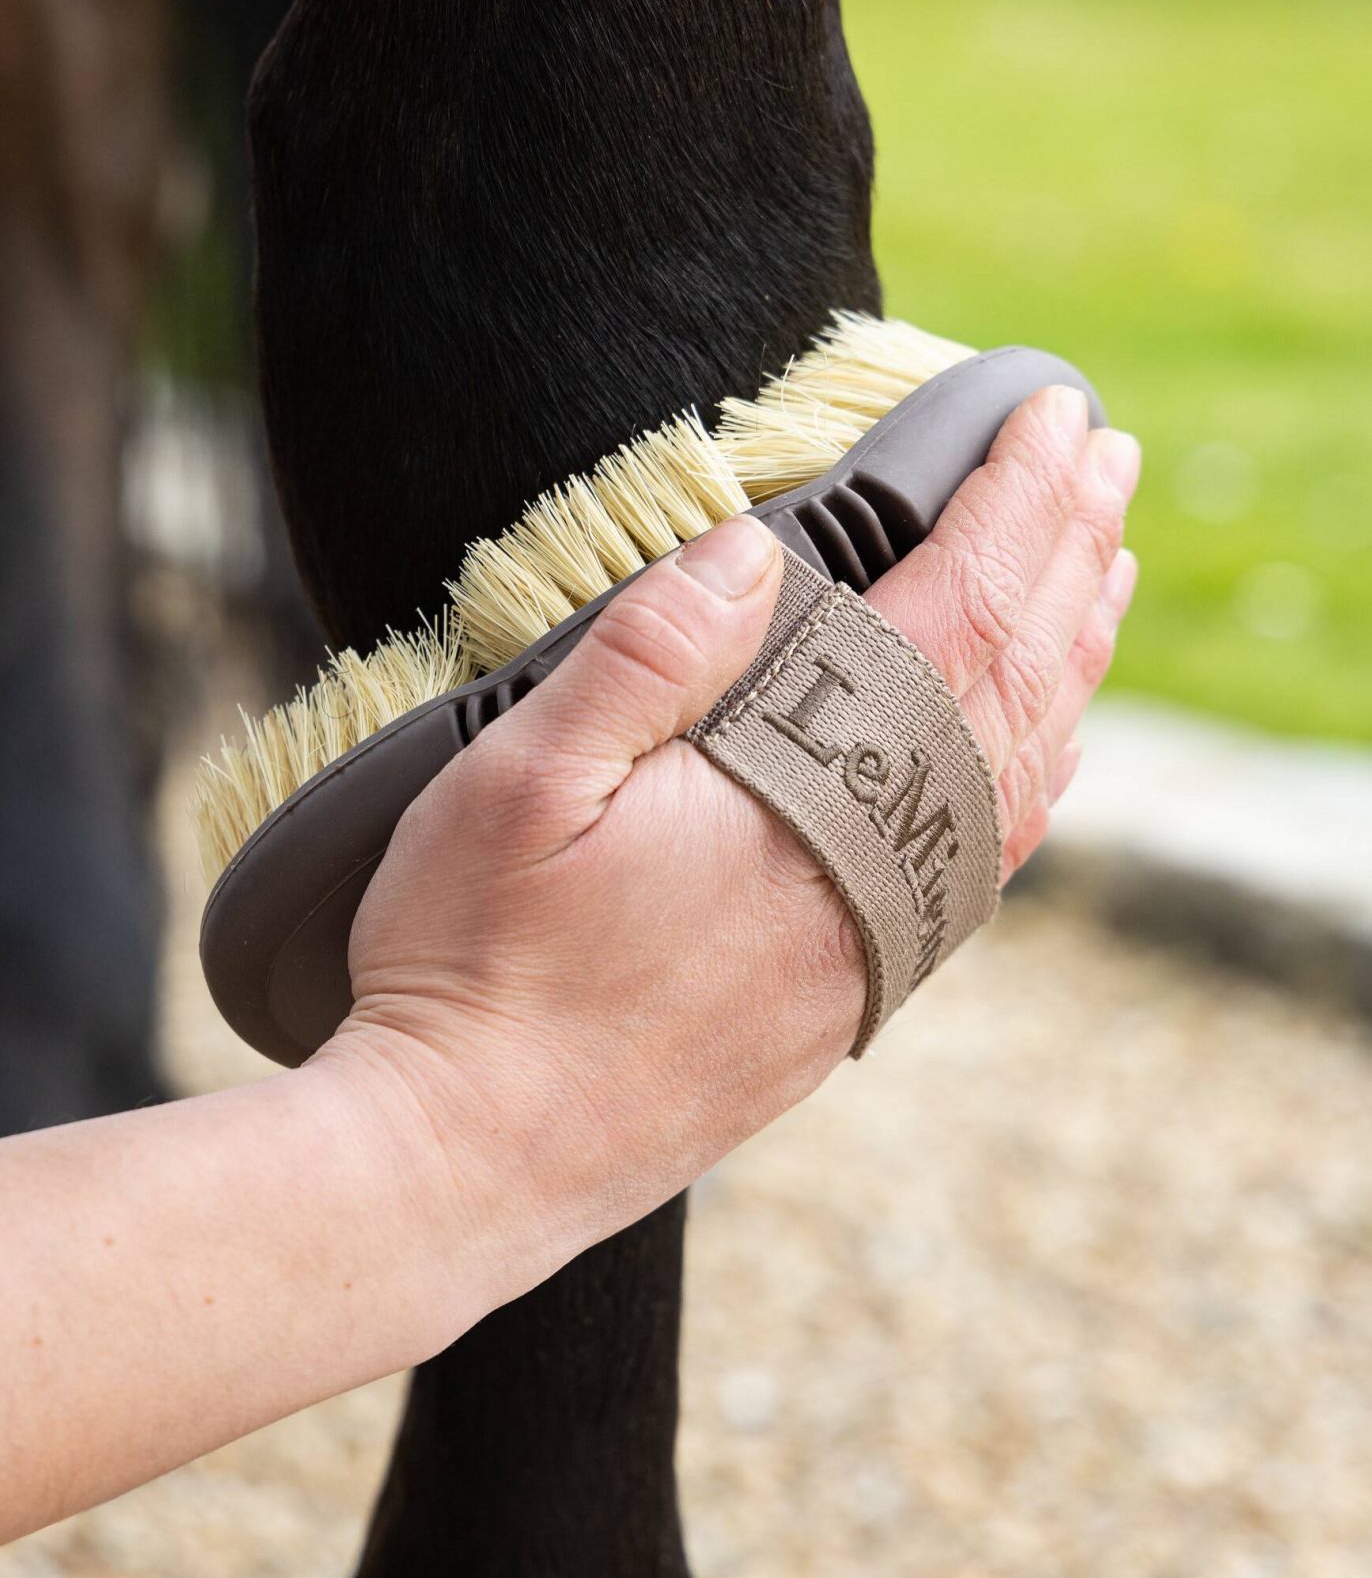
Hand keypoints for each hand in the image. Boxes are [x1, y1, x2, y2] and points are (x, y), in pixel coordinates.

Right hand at [313, 386, 1138, 1308]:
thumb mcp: (521, 782)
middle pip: (1013, 686)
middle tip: (1103, 465)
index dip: (1015, 507)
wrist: (474, 1158)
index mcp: (804, 800)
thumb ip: (650, 654)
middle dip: (1068, 561)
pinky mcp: (854, 991)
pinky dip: (1036, 780)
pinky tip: (1043, 752)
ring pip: (1020, 777)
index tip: (1056, 419)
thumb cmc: (474, 964)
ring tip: (1101, 579)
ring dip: (1068, 664)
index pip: (953, 618)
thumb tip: (759, 548)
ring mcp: (875, 941)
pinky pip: (987, 864)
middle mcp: (874, 874)